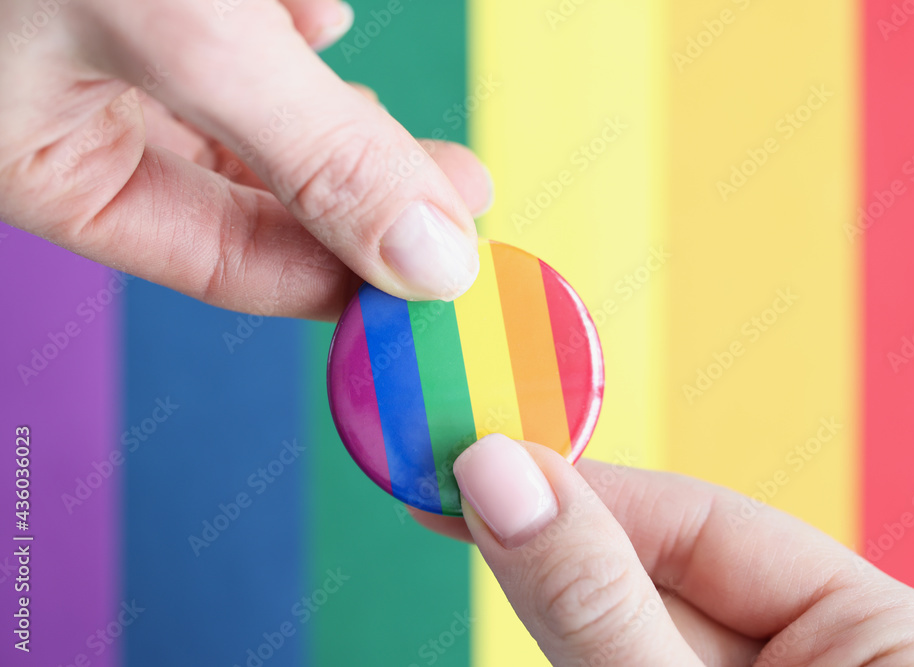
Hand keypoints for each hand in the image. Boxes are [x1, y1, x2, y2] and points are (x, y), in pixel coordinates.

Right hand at [0, 0, 488, 318]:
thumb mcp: (177, 31)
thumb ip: (310, 150)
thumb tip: (429, 259)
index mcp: (56, 167)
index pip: (232, 261)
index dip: (345, 274)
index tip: (441, 269)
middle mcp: (89, 112)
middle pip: (263, 185)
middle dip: (358, 178)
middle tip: (459, 181)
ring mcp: (126, 42)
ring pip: (266, 102)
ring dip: (328, 92)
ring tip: (336, 46)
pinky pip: (254, 26)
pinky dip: (295, 18)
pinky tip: (307, 5)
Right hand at [413, 434, 913, 665]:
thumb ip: (604, 604)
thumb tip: (502, 476)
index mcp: (897, 638)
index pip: (708, 521)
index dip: (581, 487)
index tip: (470, 461)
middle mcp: (843, 661)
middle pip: (669, 578)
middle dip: (553, 543)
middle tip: (437, 492)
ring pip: (642, 635)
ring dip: (553, 603)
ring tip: (457, 530)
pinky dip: (579, 646)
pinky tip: (521, 598)